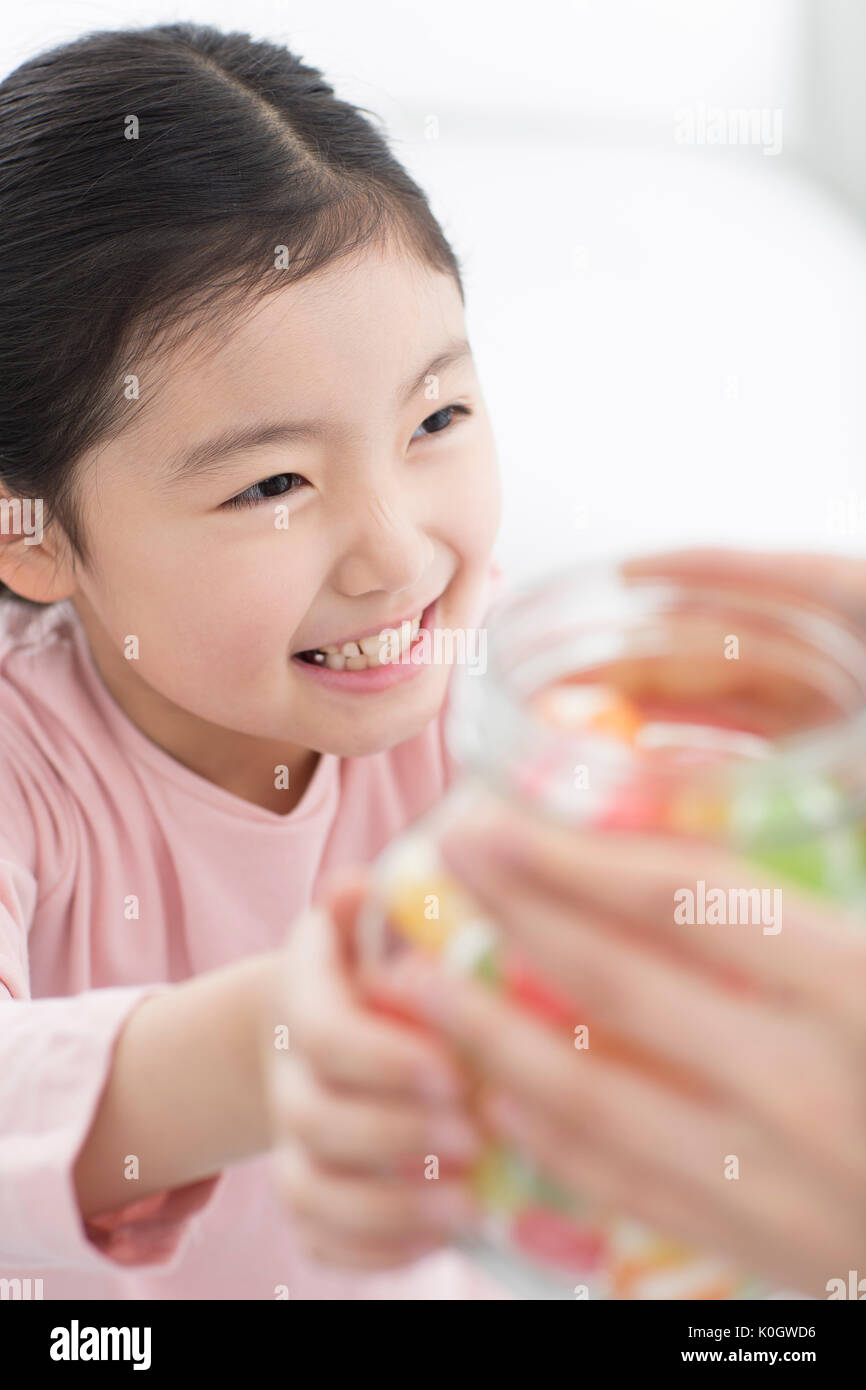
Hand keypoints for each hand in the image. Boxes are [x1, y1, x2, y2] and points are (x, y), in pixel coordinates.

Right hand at [257, 872, 482, 1270]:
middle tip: (477, 1140)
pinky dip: (373, 1252)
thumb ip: (370, 907)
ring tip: (471, 1207)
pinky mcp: (307, 1195)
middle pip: (316, 1119)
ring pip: (312, 1192)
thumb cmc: (382, 962)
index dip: (383, 1060)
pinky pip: (319, 1240)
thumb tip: (354, 889)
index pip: (325, 1034)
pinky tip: (441, 1240)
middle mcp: (287, 1074)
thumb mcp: (378, 921)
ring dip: (390, 1208)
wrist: (333, 1020)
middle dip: (397, 1135)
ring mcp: (292, 1140)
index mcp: (305, 997)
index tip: (455, 1069)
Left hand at [375, 809, 865, 1296]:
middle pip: (617, 988)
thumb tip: (690, 846)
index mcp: (861, 990)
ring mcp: (779, 1184)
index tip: (495, 818)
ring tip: (426, 986)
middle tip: (443, 870)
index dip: (575, 853)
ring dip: (493, 1034)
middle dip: (515, 920)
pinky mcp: (763, 1250)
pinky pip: (624, 1188)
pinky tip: (501, 1088)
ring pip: (594, 1097)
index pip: (684, 901)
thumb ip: (809, 906)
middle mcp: (809, 1088)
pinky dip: (547, 1134)